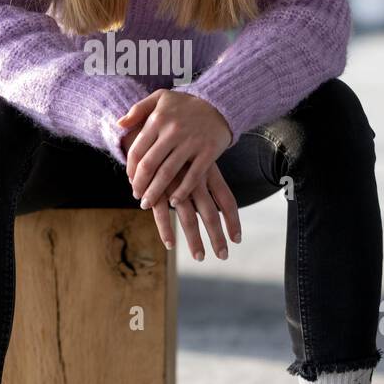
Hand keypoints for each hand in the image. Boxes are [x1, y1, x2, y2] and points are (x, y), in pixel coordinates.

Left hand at [116, 89, 233, 209]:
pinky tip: (173, 201)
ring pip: (167, 173)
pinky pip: (192, 176)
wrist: (220, 103)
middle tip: (137, 197)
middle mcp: (173, 131)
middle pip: (149, 165)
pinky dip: (182, 191)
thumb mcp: (160, 98)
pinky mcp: (208, 152)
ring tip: (148, 203)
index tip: (131, 181)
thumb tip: (119, 124)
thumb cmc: (186, 103)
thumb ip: (138, 109)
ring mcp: (191, 142)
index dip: (131, 170)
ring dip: (155, 192)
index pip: (137, 151)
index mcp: (158, 120)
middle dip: (140, 185)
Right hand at [118, 124, 240, 260]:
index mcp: (207, 169)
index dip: (233, 220)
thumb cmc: (173, 140)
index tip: (237, 238)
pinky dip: (166, 229)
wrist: (145, 126)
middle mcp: (193, 179)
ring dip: (194, 239)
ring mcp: (174, 184)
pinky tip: (171, 244)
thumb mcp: (194, 151)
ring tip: (200, 256)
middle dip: (217, 236)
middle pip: (211, 214)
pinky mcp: (155, 187)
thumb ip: (204, 171)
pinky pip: (162, 213)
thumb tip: (216, 196)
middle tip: (223, 256)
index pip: (226, 199)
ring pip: (188, 217)